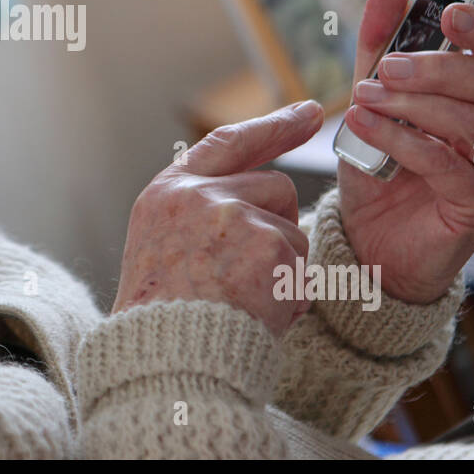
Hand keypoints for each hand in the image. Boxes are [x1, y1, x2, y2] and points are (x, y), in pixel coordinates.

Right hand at [114, 102, 324, 336]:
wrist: (165, 362)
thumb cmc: (163, 320)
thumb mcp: (161, 249)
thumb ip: (200, 214)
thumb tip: (266, 196)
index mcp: (168, 192)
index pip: (229, 143)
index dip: (274, 126)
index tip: (312, 111)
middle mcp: (197, 194)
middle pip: (274, 187)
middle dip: (280, 226)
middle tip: (255, 274)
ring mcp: (231, 216)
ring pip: (293, 227)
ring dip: (284, 266)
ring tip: (244, 300)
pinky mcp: (266, 244)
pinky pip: (303, 267)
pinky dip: (290, 298)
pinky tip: (257, 315)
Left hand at [339, 0, 473, 303]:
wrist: (373, 245)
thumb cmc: (382, 170)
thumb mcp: (373, 102)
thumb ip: (380, 50)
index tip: (448, 10)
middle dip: (437, 67)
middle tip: (384, 68)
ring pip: (471, 122)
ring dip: (412, 104)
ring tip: (363, 99)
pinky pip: (449, 165)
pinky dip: (403, 141)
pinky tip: (364, 129)